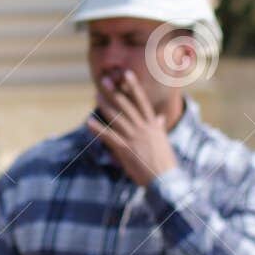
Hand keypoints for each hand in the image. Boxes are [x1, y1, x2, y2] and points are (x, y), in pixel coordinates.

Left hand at [86, 70, 177, 186]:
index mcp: (152, 125)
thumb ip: (159, 128)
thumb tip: (160, 118)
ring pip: (117, 118)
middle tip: (105, 80)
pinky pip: (109, 136)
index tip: (127, 74)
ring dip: (105, 106)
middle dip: (115, 92)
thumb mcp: (163, 141)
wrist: (165, 180)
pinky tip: (89, 122)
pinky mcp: (126, 149)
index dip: (134, 87)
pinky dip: (98, 129)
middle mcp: (143, 128)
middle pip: (127, 106)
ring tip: (96, 95)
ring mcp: (134, 138)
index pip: (142, 101)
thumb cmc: (164, 162)